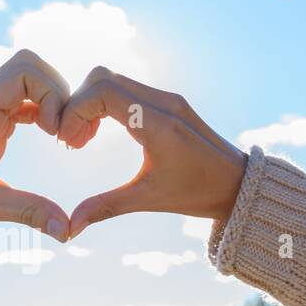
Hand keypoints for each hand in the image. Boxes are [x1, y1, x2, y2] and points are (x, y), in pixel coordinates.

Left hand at [0, 50, 71, 261]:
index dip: (52, 92)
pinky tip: (52, 141)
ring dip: (52, 105)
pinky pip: (22, 108)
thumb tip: (69, 231)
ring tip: (64, 140)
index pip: (25, 69)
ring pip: (28, 87)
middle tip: (65, 134)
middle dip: (58, 93)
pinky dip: (42, 117)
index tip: (55, 133)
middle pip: (30, 69)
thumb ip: (29, 212)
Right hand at [56, 67, 248, 238]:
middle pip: (102, 78)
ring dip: (90, 105)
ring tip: (83, 140)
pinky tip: (100, 133)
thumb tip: (69, 228)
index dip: (75, 111)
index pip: (102, 92)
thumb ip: (105, 207)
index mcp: (158, 124)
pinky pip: (126, 89)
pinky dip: (104, 105)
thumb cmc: (198, 193)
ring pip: (112, 80)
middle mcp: (163, 102)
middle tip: (72, 141)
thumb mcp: (148, 200)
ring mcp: (167, 99)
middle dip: (77, 106)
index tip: (67, 141)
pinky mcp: (168, 102)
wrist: (239, 184)